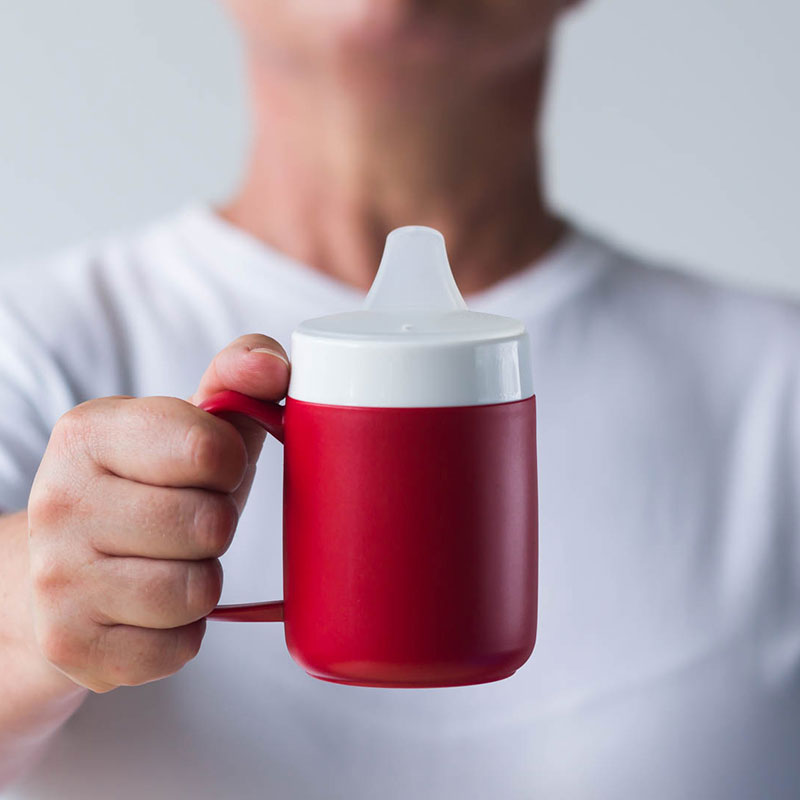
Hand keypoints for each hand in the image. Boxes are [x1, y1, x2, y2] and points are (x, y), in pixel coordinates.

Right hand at [26, 334, 288, 691]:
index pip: (205, 448)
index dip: (229, 464)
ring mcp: (56, 579)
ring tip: (171, 563)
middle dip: (216, 526)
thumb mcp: (187, 425)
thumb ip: (238, 377)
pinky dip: (183, 632)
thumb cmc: (149, 488)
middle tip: (188, 523)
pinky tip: (153, 610)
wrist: (61, 571)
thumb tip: (278, 368)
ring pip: (196, 591)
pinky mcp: (71, 647)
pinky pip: (179, 648)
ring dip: (203, 580)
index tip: (209, 469)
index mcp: (88, 432)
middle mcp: (59, 502)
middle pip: (208, 525)